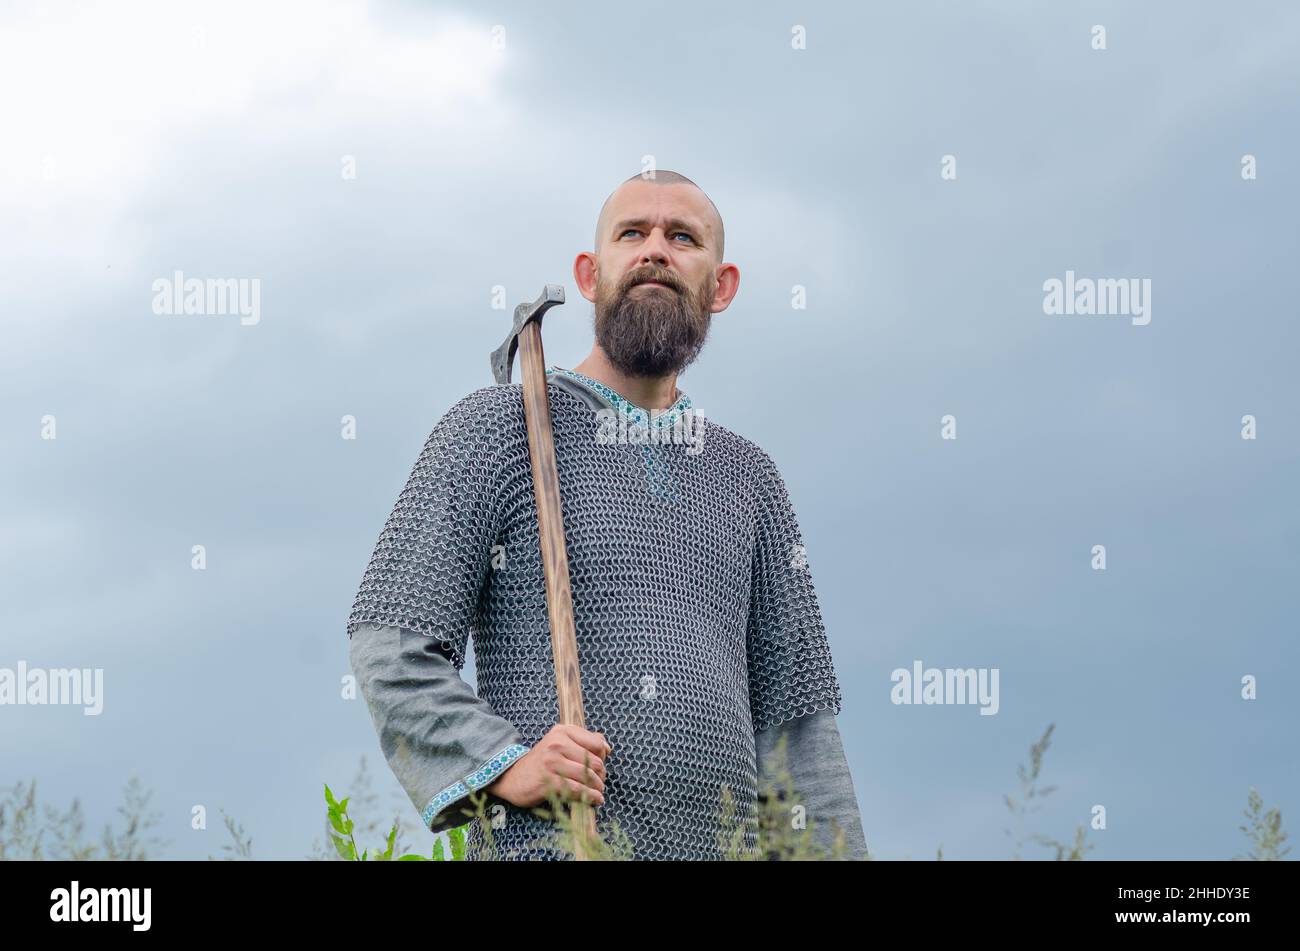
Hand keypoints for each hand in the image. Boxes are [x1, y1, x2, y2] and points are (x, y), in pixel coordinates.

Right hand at [486, 724, 610, 808]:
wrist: (511, 777)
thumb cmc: (541, 762)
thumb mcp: (559, 743)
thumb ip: (583, 741)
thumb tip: (607, 747)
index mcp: (562, 731)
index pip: (596, 743)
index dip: (603, 756)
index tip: (600, 766)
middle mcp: (557, 743)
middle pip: (594, 761)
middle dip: (601, 775)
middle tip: (599, 783)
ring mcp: (552, 762)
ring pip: (588, 776)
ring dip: (597, 787)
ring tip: (598, 792)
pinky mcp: (549, 780)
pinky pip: (578, 789)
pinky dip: (590, 797)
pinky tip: (595, 800)